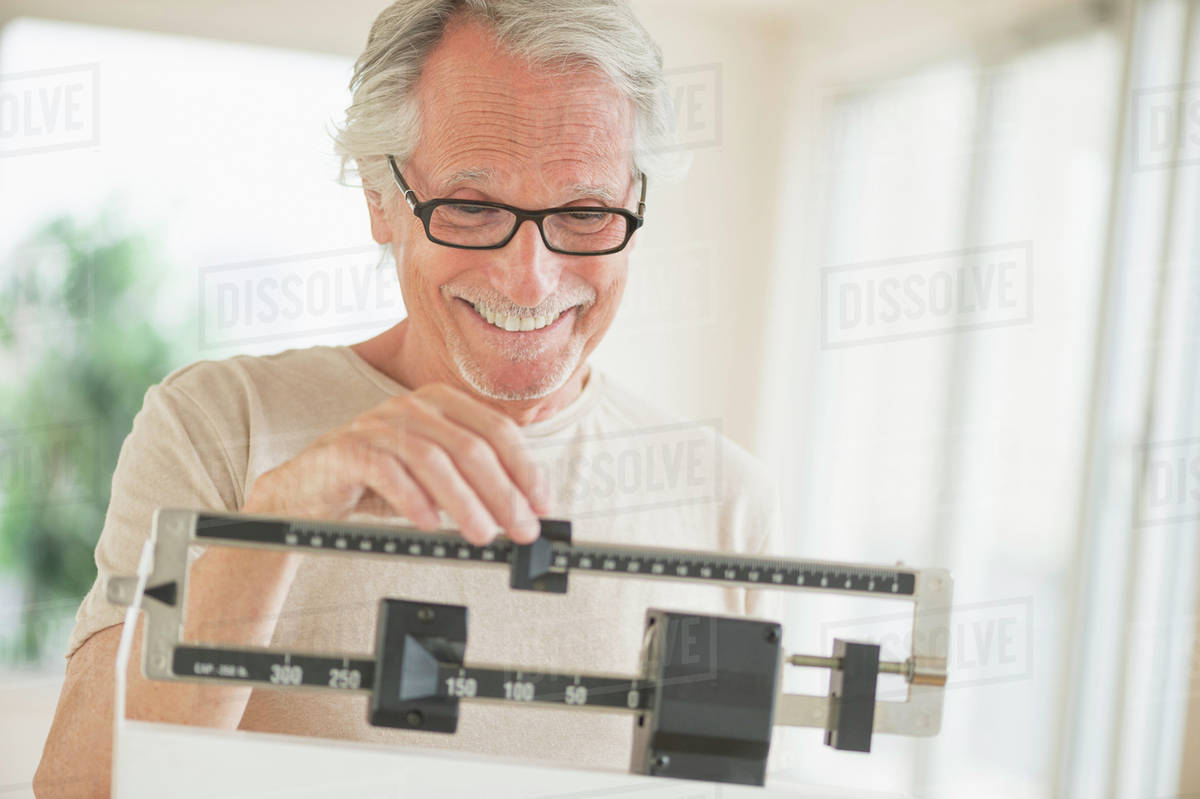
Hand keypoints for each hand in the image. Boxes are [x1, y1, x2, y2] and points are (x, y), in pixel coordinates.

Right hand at [241, 383, 550, 544]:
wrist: (308, 490)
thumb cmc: (379, 482)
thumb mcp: (435, 478)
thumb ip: (474, 484)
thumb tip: (524, 512)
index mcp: (442, 404)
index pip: (497, 430)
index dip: (525, 468)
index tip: (543, 505)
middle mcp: (412, 406)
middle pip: (470, 447)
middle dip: (503, 492)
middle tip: (521, 528)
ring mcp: (377, 424)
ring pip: (434, 460)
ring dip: (464, 501)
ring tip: (483, 534)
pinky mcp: (347, 449)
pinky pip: (387, 471)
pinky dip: (413, 498)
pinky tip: (429, 523)